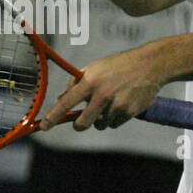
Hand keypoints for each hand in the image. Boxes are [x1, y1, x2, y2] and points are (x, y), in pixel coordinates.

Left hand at [40, 41, 170, 131]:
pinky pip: (114, 124)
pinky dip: (115, 119)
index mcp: (90, 81)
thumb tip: (61, 98)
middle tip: (81, 121)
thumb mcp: (94, 67)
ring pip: (100, 125)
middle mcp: (101, 94)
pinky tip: (121, 104)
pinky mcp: (128, 112)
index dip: (53, 116)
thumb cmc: (118, 65)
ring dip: (101, 119)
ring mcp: (116, 105)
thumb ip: (76, 82)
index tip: (44, 127)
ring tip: (110, 103)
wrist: (149, 65)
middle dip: (80, 124)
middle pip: (82, 123)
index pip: (66, 102)